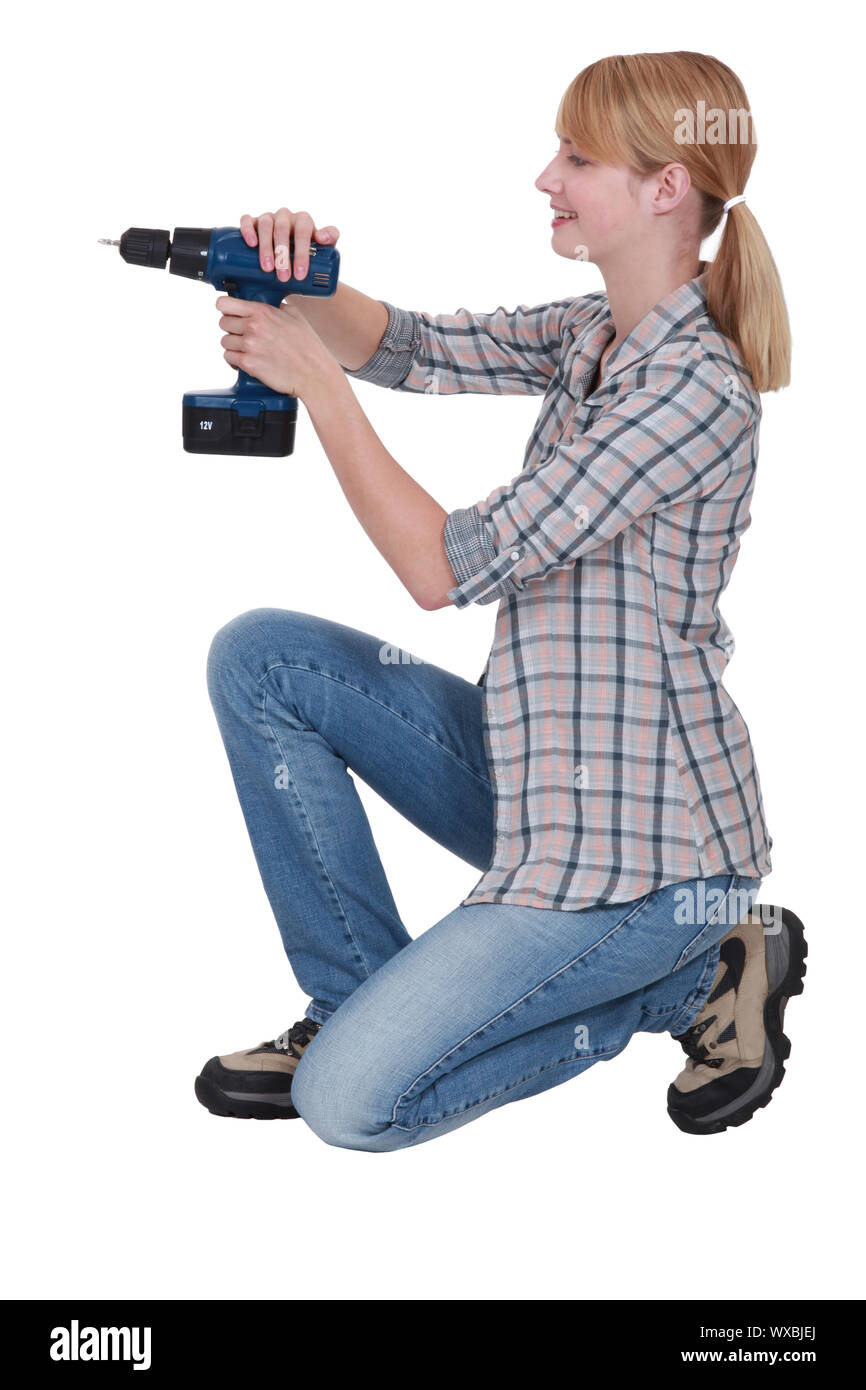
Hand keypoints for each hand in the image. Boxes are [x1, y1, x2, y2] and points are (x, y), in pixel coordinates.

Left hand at [217, 295, 336, 399]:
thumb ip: (275, 307)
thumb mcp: (295, 316)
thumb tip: (264, 305)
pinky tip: (247, 360)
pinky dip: (236, 360)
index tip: (231, 314)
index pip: (224, 303)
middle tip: (244, 335)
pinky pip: (229, 358)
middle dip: (232, 329)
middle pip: (223, 323)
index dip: (226, 309)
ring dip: (234, 346)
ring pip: (225, 341)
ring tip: (248, 350)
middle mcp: (253, 326)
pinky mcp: (248, 364)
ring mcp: (249, 345)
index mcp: (262, 312)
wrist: (314, 374)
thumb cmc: (308, 347)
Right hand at [240, 207, 339, 284]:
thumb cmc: (310, 255)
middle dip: (282, 254)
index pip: (303, 232)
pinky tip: (251, 243)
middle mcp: (285, 217)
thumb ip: (330, 238)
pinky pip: (247, 220)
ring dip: (266, 247)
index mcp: (303, 221)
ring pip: (265, 225)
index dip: (301, 252)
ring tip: (267, 268)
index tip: (300, 274)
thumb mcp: (325, 249)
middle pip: (282, 228)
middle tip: (284, 276)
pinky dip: (248, 230)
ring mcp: (268, 218)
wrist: (293, 262)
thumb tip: (323, 237)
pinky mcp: (253, 222)